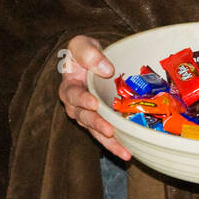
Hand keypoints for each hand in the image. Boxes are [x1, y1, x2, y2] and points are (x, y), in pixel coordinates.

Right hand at [58, 34, 131, 160]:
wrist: (92, 61)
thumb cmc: (85, 53)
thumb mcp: (82, 45)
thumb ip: (89, 54)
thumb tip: (106, 70)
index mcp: (69, 86)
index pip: (73, 94)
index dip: (83, 100)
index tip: (93, 103)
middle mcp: (76, 105)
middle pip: (84, 117)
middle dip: (96, 124)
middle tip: (109, 130)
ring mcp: (88, 115)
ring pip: (96, 131)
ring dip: (109, 142)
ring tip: (123, 151)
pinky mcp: (101, 121)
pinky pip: (107, 136)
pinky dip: (117, 144)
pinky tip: (129, 152)